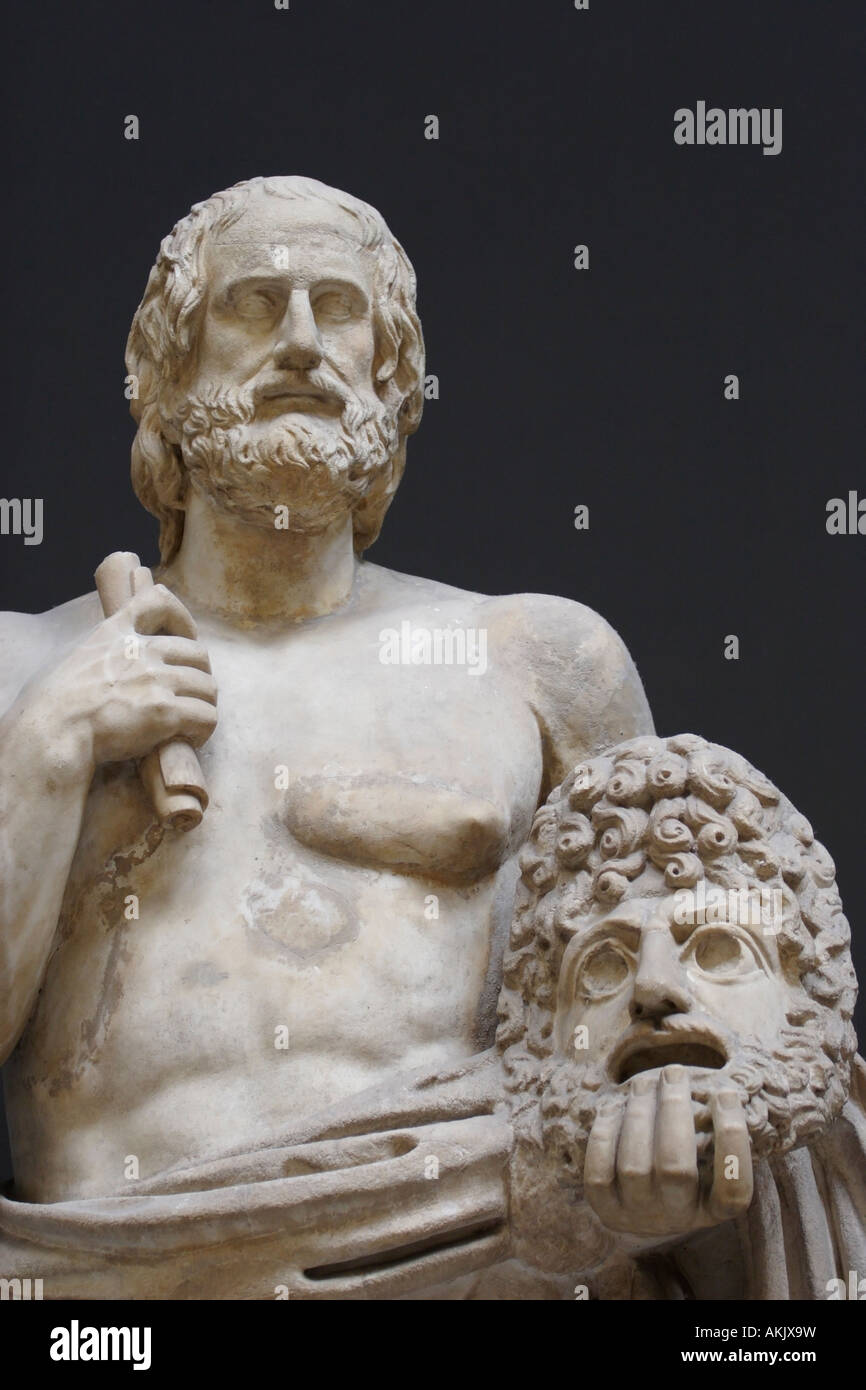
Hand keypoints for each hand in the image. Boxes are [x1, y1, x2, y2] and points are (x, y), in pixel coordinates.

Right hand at [22, 584, 217, 772]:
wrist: (51, 733)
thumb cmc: (54, 705)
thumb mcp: (76, 657)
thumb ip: (102, 651)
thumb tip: (114, 664)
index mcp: (117, 632)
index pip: (158, 600)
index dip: (182, 618)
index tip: (186, 638)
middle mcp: (141, 651)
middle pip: (198, 654)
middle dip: (201, 675)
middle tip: (191, 695)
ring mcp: (156, 680)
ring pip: (208, 687)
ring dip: (204, 705)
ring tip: (192, 722)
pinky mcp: (165, 711)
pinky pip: (207, 717)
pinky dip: (204, 729)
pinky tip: (190, 738)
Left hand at [583, 1065, 752, 1237]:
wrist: (644, 1206)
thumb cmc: (686, 1162)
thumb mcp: (709, 1154)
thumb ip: (714, 1127)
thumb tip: (718, 1086)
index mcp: (714, 1208)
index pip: (733, 1187)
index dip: (732, 1140)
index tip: (726, 1093)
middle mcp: (678, 1218)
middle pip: (675, 1169)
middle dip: (673, 1110)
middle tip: (674, 1071)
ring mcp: (639, 1216)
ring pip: (634, 1167)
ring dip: (638, 1115)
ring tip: (643, 1083)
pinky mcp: (605, 1209)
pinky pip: (599, 1172)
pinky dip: (605, 1134)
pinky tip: (614, 1107)